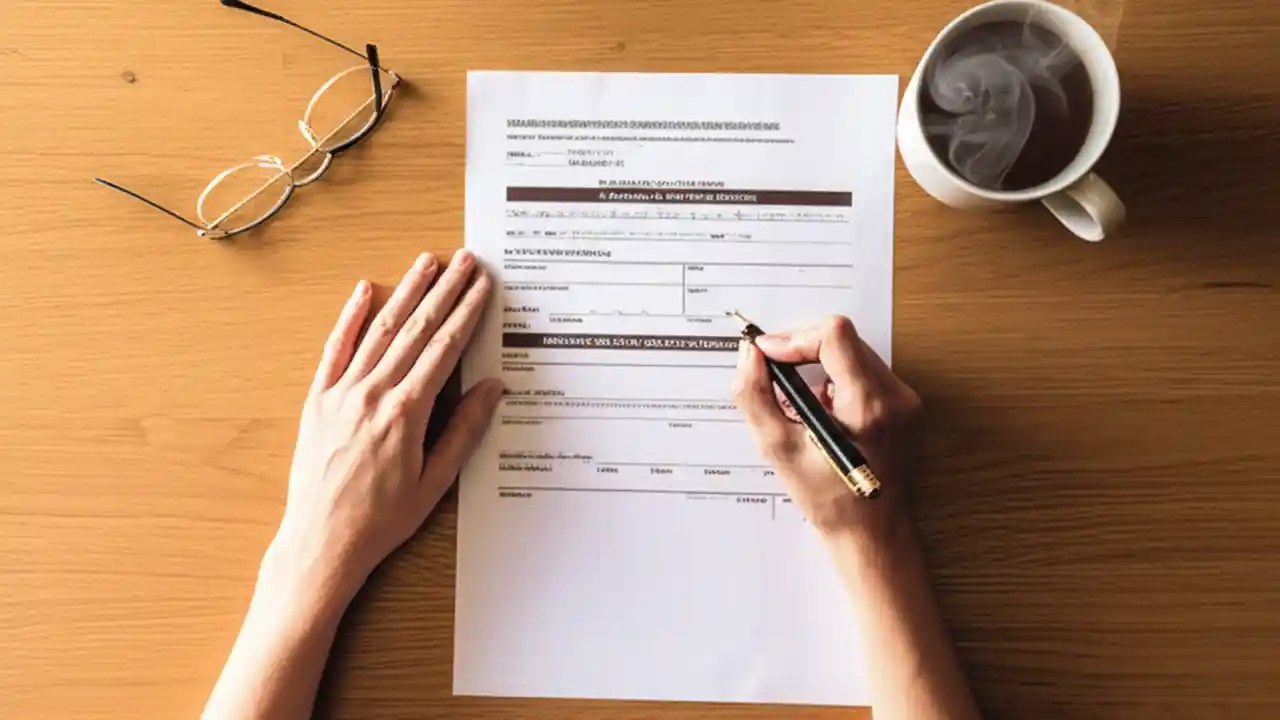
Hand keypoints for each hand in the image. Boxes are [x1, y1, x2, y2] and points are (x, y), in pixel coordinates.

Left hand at [261, 250, 502, 605]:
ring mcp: (342, 393)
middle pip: (416, 329)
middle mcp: (373, 393)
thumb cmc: (381, 519)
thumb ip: (463, 430)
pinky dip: (350, 318)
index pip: (445, 348)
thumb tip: (492, 388)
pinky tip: (363, 291)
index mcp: (407, 412)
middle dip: (444, 290)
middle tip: (464, 260)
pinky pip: (335, 350)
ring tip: (425, 263)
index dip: (467, 313)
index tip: (483, 287)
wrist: (322, 541)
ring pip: (380, 331)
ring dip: (405, 292)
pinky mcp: (317, 400)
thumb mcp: (435, 481)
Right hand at [732, 316, 920, 538]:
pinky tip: (817, 411)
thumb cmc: (829, 500)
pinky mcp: (901, 404)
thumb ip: (755, 397)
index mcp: (868, 404)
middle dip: (800, 349)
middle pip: (841, 339)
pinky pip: (861, 370)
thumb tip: (748, 356)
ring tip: (793, 401)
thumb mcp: (779, 449)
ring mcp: (902, 399)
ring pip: (851, 351)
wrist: (869, 532)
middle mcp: (893, 395)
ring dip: (815, 364)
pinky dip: (832, 378)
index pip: (834, 335)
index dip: (793, 337)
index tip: (767, 354)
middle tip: (771, 372)